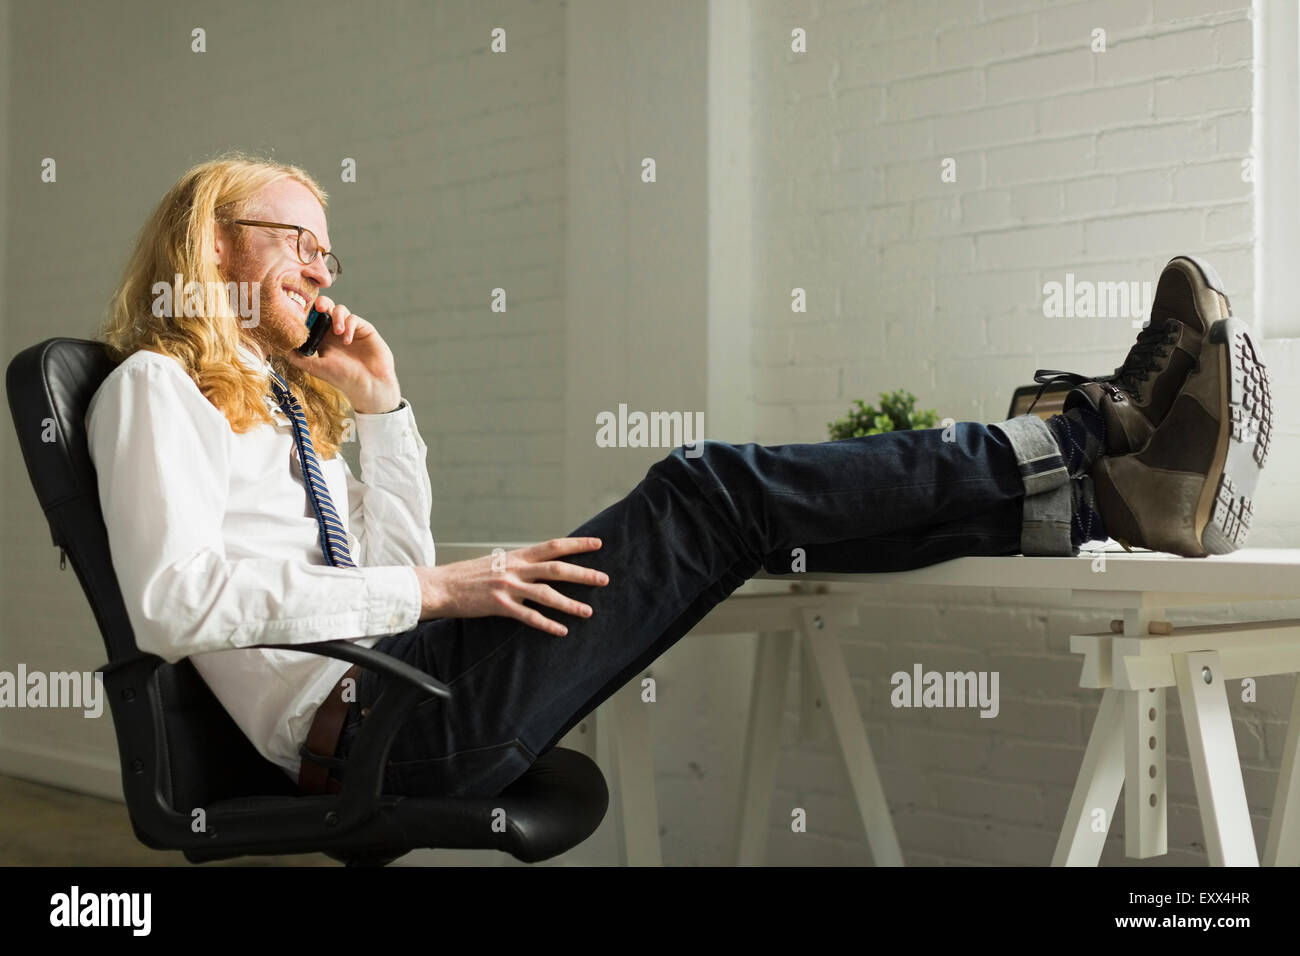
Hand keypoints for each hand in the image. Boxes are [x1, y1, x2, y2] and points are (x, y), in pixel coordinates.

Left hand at [282, 295, 401, 413]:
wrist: (369, 385)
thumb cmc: (343, 379)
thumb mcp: (317, 368)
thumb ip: (299, 358)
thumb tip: (282, 347)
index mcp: (322, 340)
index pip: (312, 319)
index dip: (307, 313)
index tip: (303, 313)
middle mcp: (335, 333)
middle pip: (326, 308)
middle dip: (321, 304)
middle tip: (318, 308)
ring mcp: (350, 329)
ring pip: (339, 309)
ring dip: (336, 316)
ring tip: (338, 331)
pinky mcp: (364, 329)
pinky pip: (354, 318)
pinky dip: (349, 325)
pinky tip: (347, 339)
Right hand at [414, 538, 609, 635]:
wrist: (441, 585)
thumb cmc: (469, 575)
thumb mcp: (497, 563)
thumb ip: (519, 564)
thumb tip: (540, 566)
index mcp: (517, 556)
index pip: (553, 546)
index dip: (577, 545)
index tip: (598, 544)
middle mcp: (516, 568)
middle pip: (557, 569)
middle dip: (583, 574)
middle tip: (604, 579)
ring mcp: (508, 587)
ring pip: (546, 594)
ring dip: (570, 603)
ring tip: (588, 611)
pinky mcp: (500, 606)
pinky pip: (529, 617)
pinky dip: (547, 624)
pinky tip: (561, 631)